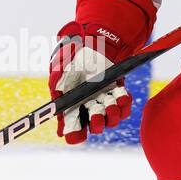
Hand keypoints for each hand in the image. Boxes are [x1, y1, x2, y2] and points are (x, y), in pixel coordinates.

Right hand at [48, 21, 130, 144]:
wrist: (92, 44)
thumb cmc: (73, 58)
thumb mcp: (59, 69)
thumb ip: (56, 84)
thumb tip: (56, 104)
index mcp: (72, 107)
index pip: (73, 131)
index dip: (75, 135)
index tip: (77, 132)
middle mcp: (89, 108)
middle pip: (95, 127)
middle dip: (96, 123)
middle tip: (95, 111)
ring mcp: (104, 103)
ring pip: (111, 120)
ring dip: (112, 114)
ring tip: (110, 101)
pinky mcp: (118, 95)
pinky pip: (124, 107)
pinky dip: (124, 102)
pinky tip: (120, 92)